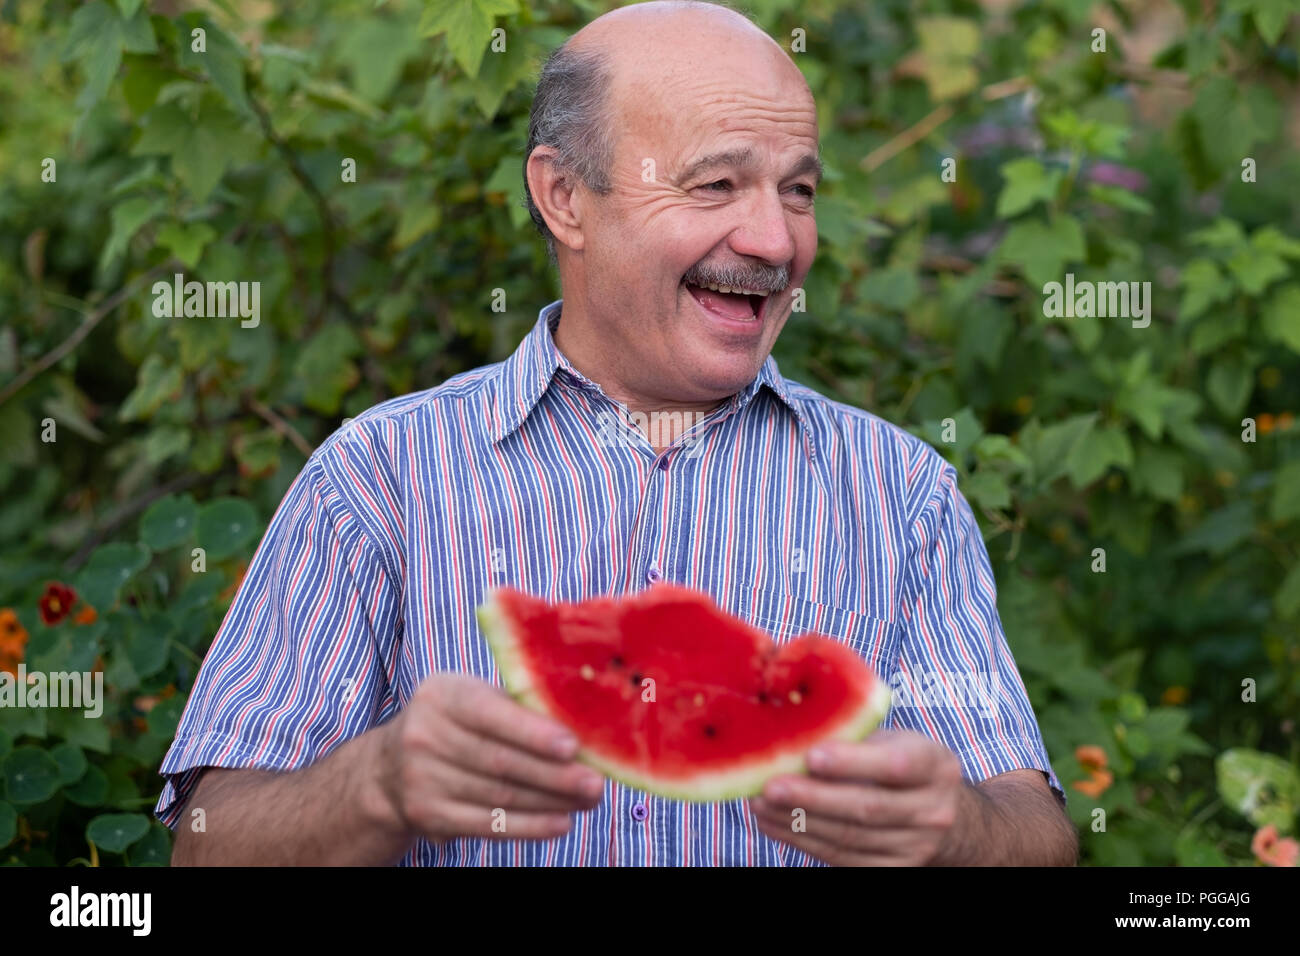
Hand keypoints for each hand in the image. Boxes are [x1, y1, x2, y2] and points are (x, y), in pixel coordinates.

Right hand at [372, 673, 604, 844]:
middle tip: (596, 782)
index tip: (573, 746)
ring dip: (551, 801)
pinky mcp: (428, 815)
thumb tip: (584, 726)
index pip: (490, 714)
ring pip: (499, 795)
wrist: (389, 767)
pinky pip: (487, 824)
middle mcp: (425, 736)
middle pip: (500, 761)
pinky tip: (560, 822)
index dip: (533, 733)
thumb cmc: (455, 723)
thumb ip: (517, 706)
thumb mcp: (472, 697)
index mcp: (442, 695)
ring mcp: (422, 779)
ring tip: (588, 800)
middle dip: (555, 775)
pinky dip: (529, 826)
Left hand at [747, 729, 970, 865]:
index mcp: (936, 766)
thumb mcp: (896, 740)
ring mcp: (916, 846)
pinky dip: (802, 841)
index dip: (852, 762)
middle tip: (770, 786)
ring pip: (849, 838)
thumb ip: (858, 736)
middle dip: (813, 797)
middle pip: (867, 808)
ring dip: (798, 822)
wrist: (945, 817)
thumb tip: (793, 726)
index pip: (896, 765)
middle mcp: (933, 810)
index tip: (811, 754)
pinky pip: (842, 858)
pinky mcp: (894, 870)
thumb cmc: (904, 764)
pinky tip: (773, 823)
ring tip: (760, 804)